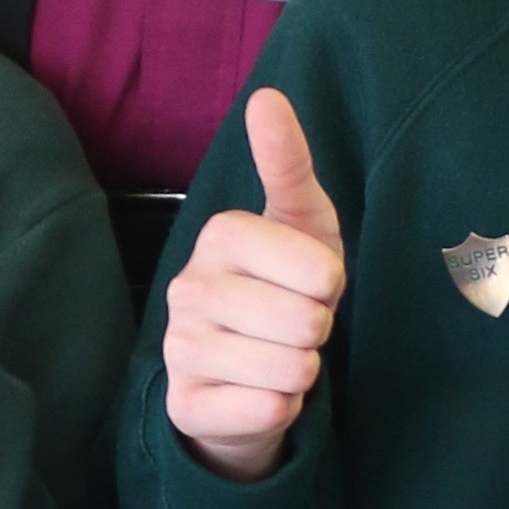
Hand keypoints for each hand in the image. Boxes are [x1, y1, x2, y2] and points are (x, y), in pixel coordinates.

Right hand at [163, 88, 346, 483]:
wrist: (248, 373)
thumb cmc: (285, 285)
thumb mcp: (301, 220)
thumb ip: (288, 160)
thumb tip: (266, 96)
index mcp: (219, 233)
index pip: (320, 273)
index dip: (330, 286)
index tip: (306, 283)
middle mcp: (188, 286)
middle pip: (306, 323)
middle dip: (316, 331)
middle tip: (291, 324)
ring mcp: (178, 348)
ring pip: (289, 370)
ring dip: (300, 373)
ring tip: (277, 355)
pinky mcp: (183, 406)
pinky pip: (267, 412)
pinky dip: (281, 409)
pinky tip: (259, 391)